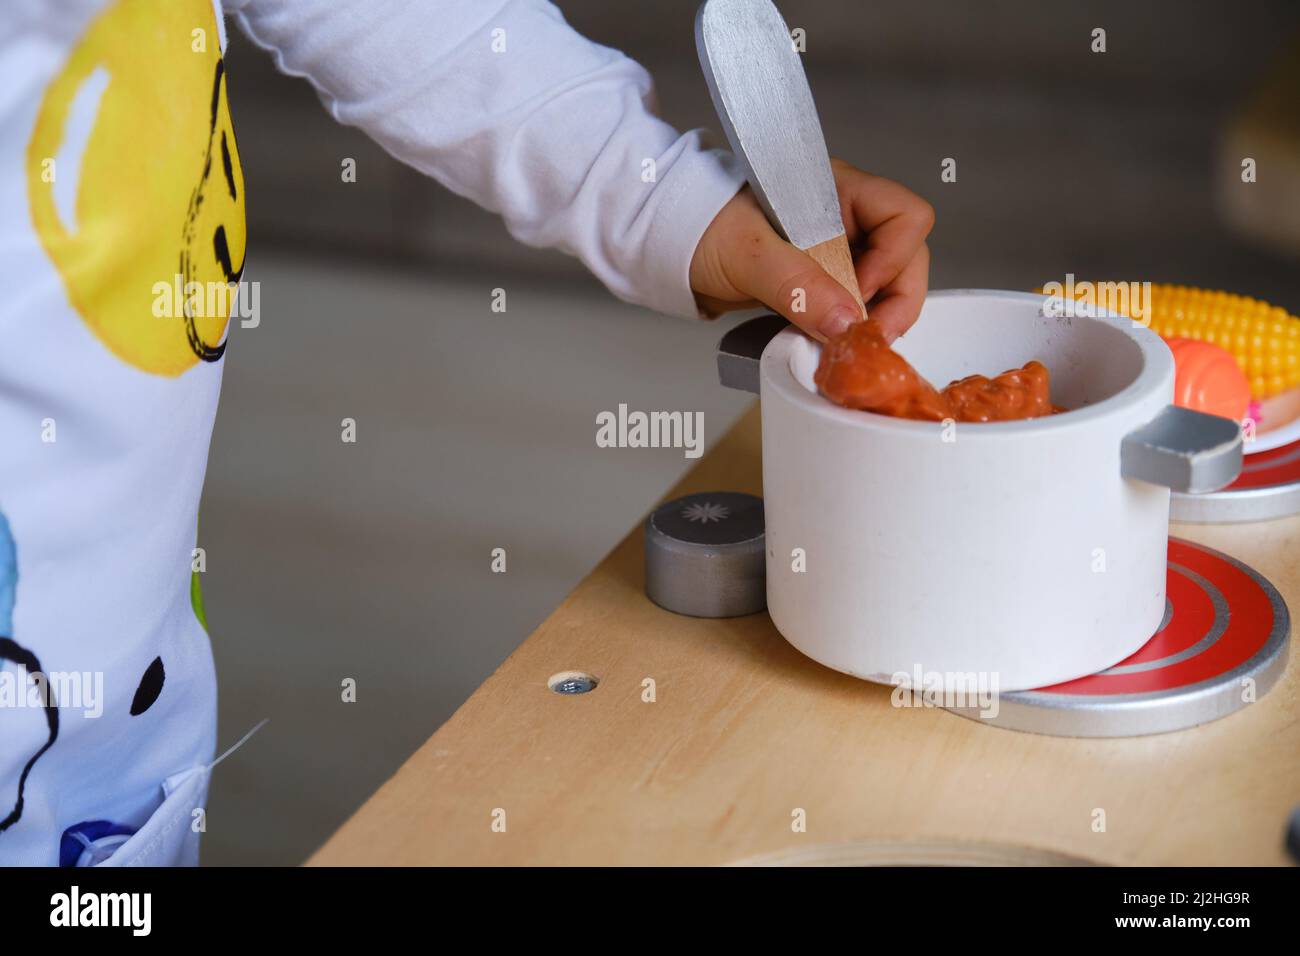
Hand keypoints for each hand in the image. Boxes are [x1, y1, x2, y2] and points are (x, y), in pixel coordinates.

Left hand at [689, 159, 933, 341]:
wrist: (668, 248)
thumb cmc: (701, 227)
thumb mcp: (748, 254)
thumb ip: (798, 285)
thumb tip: (847, 322)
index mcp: (838, 192)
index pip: (906, 217)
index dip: (893, 260)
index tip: (856, 295)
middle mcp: (846, 220)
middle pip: (906, 258)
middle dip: (893, 302)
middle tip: (863, 338)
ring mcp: (835, 253)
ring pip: (885, 288)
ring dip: (871, 321)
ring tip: (840, 343)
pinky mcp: (819, 284)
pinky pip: (852, 308)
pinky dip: (847, 329)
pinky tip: (827, 342)